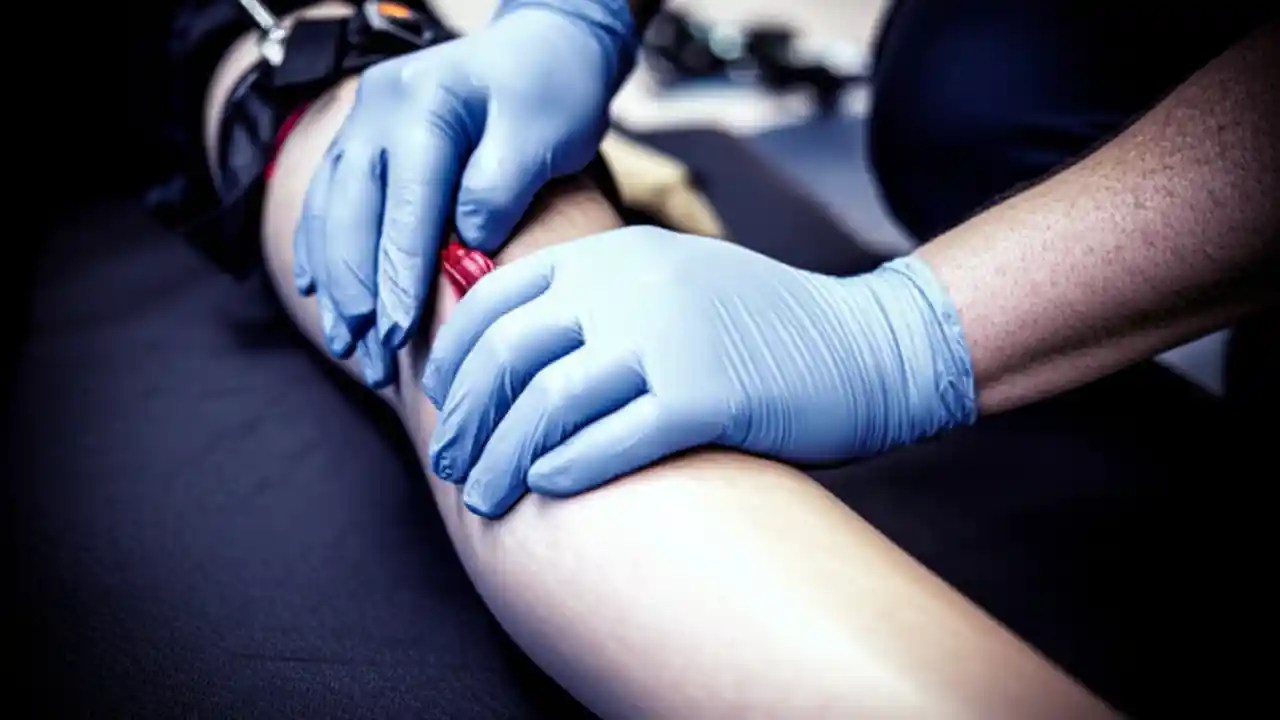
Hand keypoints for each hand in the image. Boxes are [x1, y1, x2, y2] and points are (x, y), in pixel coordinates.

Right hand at [294, 0, 635, 385]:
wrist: (541, 47)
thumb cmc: (550, 93)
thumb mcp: (543, 133)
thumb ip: (500, 186)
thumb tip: (465, 243)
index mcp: (424, 103)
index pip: (405, 202)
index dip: (398, 273)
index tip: (395, 332)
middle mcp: (377, 111)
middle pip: (352, 213)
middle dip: (356, 293)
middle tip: (366, 358)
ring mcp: (362, 125)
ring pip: (329, 212)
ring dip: (334, 284)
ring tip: (346, 345)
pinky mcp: (360, 142)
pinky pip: (325, 202)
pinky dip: (321, 251)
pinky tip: (320, 294)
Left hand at [422, 227, 977, 516]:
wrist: (866, 347)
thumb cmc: (759, 326)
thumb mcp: (670, 278)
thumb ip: (596, 295)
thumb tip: (506, 351)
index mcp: (615, 254)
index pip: (496, 297)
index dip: (453, 357)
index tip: (441, 402)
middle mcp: (633, 286)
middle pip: (512, 355)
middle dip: (467, 419)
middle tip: (452, 465)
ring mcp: (671, 338)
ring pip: (550, 404)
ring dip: (504, 458)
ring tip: (485, 498)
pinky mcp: (709, 397)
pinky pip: (612, 440)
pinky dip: (567, 468)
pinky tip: (547, 489)